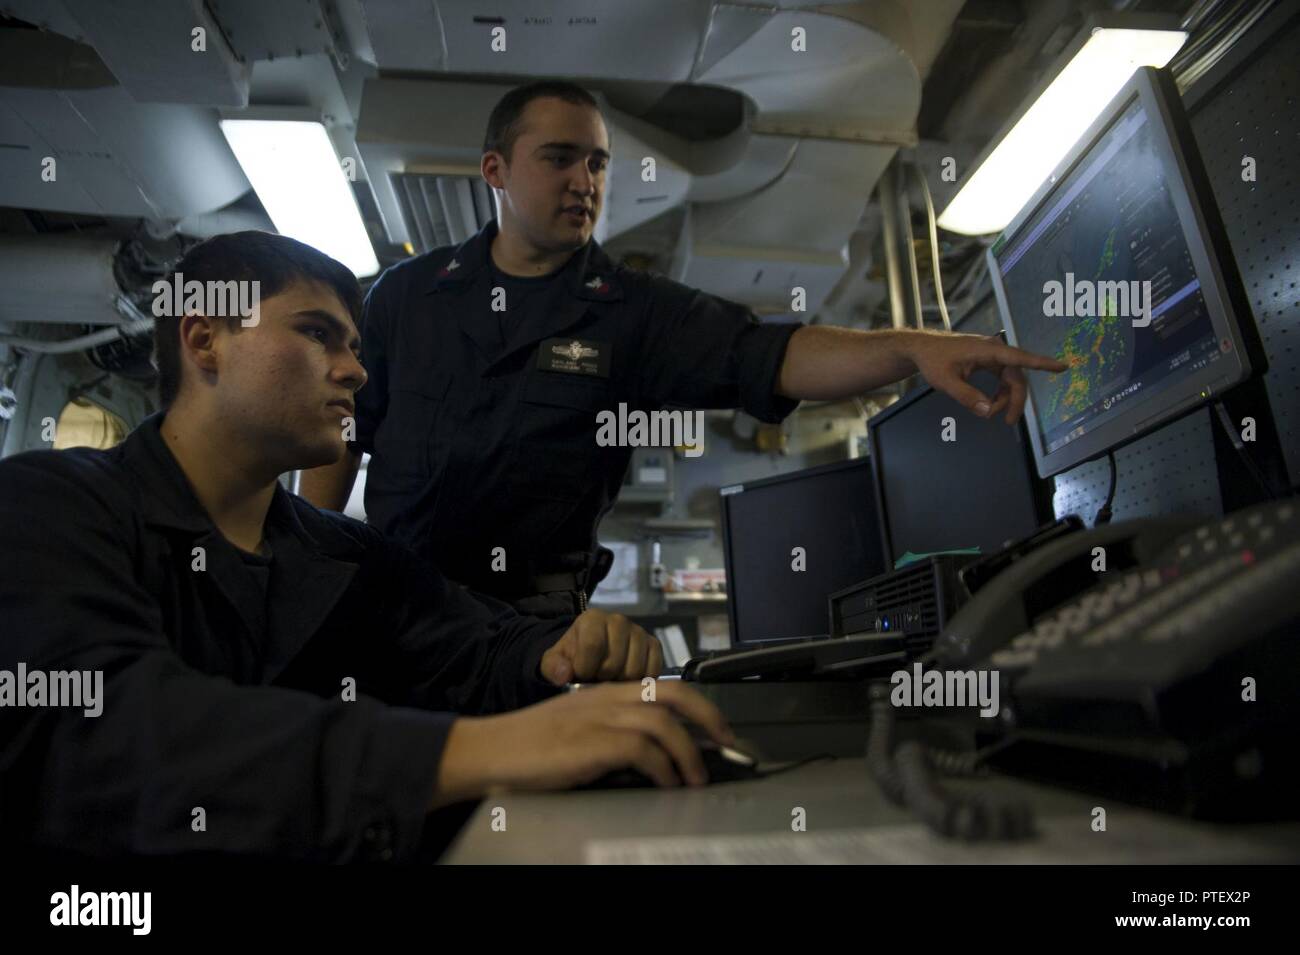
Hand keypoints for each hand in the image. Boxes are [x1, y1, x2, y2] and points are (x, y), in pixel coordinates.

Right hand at [434, 681, 734, 802]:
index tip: (716, 730)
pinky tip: (665, 784)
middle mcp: (607, 697)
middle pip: (674, 693)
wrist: (492, 750)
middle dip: (709, 717)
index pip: (663, 685)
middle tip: (727, 744)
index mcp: (606, 691)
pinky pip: (643, 749)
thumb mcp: (578, 727)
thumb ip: (611, 730)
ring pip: (664, 722)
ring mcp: (600, 717)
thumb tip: (653, 756)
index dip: (698, 705)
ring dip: (689, 753)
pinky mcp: (592, 742)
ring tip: (696, 779)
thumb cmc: (530, 745)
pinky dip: (662, 768)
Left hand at [539, 608, 663, 684]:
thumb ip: (553, 667)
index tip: (580, 674)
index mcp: (593, 618)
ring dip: (620, 682)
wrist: (591, 655)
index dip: (585, 668)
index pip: (592, 645)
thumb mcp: (554, 662)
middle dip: (602, 677)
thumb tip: (564, 675)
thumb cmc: (573, 658)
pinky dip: (639, 681)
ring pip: (633, 670)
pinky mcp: (654, 645)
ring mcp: (639, 632)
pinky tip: (626, 679)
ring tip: (611, 677)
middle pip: (614, 662)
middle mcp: (618, 620)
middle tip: (597, 676)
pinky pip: (652, 670)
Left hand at [904, 331, 1067, 423]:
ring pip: (1010, 379)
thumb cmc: (933, 360)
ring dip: (1005, 397)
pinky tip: (990, 403)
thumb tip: (988, 412)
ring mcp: (992, 354)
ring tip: (991, 412)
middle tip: (1009, 421)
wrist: (922, 348)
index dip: (1042, 363)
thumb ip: (966, 397)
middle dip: (1014, 399)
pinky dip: (999, 392)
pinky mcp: (988, 360)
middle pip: (1016, 376)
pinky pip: (1002, 378)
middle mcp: (994, 349)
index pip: (1020, 358)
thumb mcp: (946, 381)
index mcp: (988, 350)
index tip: (1062, 367)